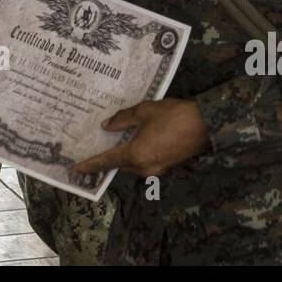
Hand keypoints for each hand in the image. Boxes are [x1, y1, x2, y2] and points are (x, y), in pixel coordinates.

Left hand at [69, 99, 209, 178]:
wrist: (205, 125)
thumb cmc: (174, 115)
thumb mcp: (145, 111)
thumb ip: (123, 119)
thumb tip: (107, 126)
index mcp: (135, 155)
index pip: (107, 161)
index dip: (90, 165)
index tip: (75, 170)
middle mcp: (143, 167)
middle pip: (119, 164)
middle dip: (107, 158)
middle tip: (94, 146)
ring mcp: (156, 169)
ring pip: (131, 165)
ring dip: (122, 156)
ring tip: (113, 141)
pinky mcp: (166, 166)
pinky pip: (143, 163)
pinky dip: (135, 155)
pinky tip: (133, 141)